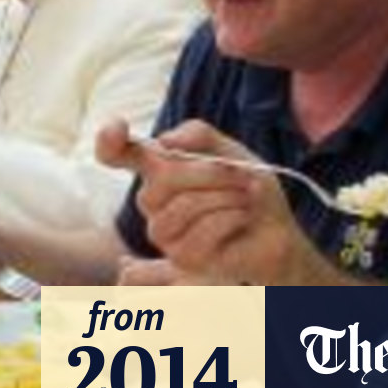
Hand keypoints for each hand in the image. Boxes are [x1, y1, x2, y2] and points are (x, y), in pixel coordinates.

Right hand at [98, 119, 342, 284]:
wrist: (277, 228)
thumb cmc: (250, 189)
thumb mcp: (231, 151)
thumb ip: (199, 136)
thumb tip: (165, 142)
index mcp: (160, 170)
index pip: (119, 154)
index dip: (110, 141)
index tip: (116, 129)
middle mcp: (154, 202)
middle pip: (161, 180)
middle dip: (209, 172)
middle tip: (242, 175)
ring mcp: (165, 233)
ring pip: (181, 208)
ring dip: (224, 196)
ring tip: (247, 196)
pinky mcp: (184, 258)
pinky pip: (200, 233)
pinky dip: (230, 218)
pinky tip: (243, 216)